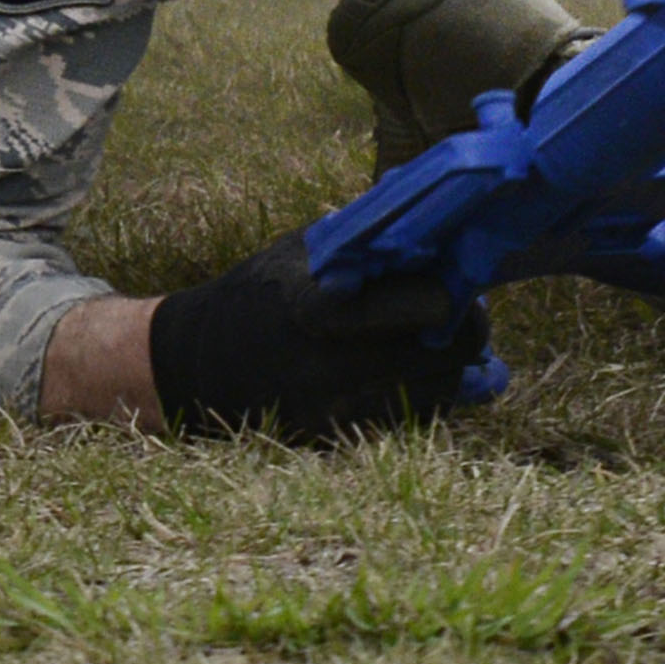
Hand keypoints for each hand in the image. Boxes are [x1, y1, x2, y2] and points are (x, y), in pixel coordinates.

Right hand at [141, 229, 495, 442]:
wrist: (195, 367)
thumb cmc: (259, 294)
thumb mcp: (300, 253)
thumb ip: (367, 242)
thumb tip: (438, 221)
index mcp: (322, 305)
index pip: (425, 305)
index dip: (452, 292)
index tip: (455, 279)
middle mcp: (330, 366)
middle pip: (447, 355)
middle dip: (468, 332)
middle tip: (466, 314)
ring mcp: (335, 412)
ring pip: (439, 395)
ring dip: (456, 368)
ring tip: (446, 342)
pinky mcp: (337, 442)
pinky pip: (409, 421)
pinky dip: (427, 397)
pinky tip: (420, 374)